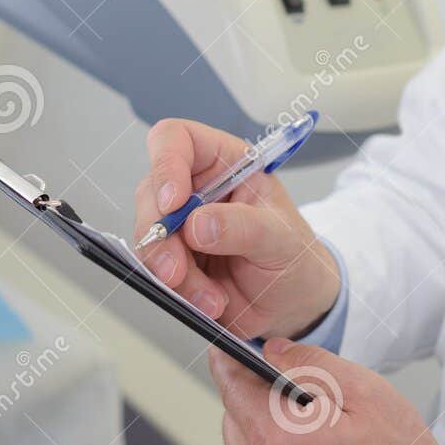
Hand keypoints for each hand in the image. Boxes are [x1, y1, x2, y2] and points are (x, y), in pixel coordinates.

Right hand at [134, 118, 340, 339]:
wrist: (293, 305)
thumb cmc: (295, 257)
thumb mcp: (282, 238)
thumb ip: (244, 227)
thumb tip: (197, 224)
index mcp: (225, 163)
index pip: (177, 139)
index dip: (166, 164)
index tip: (173, 203)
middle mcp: (196, 189)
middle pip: (151, 193)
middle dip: (160, 236)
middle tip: (177, 269)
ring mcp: (180, 226)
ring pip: (148, 237)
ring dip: (171, 272)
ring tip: (211, 296)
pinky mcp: (173, 259)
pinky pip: (155, 270)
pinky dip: (177, 291)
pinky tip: (208, 301)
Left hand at [209, 338, 444, 444]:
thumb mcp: (361, 390)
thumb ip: (308, 364)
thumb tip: (271, 349)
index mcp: (280, 439)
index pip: (231, 386)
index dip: (231, 359)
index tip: (232, 346)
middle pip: (232, 415)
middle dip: (250, 392)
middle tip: (283, 379)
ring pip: (243, 443)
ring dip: (261, 421)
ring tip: (305, 414)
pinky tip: (308, 441)